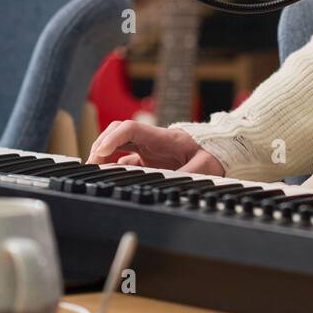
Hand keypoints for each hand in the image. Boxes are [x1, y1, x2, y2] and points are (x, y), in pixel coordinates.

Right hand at [87, 121, 224, 176]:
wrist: (221, 148)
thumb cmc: (214, 153)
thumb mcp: (207, 164)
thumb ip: (192, 173)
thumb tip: (179, 184)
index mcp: (163, 138)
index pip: (131, 129)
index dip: (113, 138)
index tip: (100, 152)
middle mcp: (152, 140)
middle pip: (117, 133)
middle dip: (101, 145)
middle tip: (91, 167)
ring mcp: (149, 149)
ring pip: (117, 145)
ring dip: (103, 156)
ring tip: (95, 175)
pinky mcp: (148, 159)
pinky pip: (125, 160)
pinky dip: (113, 168)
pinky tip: (109, 180)